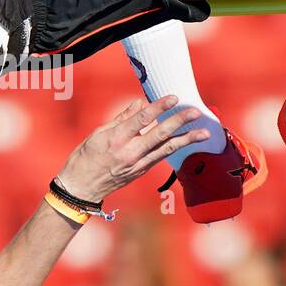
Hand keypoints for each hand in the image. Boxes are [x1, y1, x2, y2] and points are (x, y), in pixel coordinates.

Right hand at [55, 96, 209, 203]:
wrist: (81, 187)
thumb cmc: (84, 158)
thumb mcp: (98, 133)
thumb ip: (121, 118)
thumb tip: (139, 104)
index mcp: (116, 138)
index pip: (143, 119)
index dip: (160, 107)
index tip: (174, 97)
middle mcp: (130, 152)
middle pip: (160, 134)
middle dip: (180, 121)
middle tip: (195, 111)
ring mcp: (137, 164)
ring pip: (167, 149)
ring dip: (187, 139)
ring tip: (204, 132)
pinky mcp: (141, 172)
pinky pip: (160, 157)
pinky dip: (174, 147)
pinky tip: (186, 141)